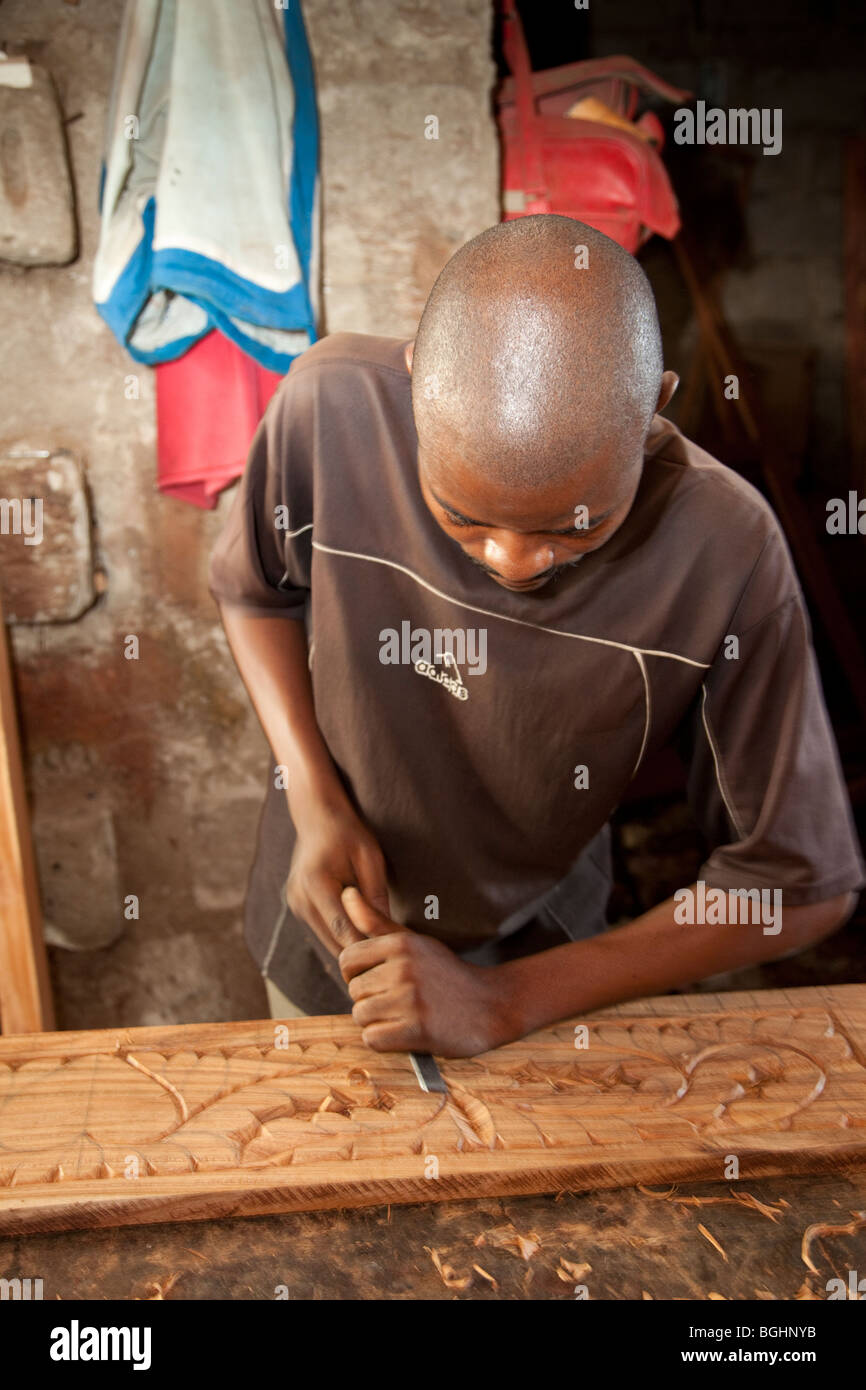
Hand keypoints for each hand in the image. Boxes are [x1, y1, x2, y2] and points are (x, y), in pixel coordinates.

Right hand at [285, 799, 389, 956]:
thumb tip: (388, 929)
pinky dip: (343, 938)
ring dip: (352, 948)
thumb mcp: (369, 857)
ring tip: (382, 951)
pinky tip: (365, 936)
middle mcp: (300, 898)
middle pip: (334, 942)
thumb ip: (376, 892)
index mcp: (315, 883)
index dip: (369, 946)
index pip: (343, 929)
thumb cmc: (347, 832)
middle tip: (392, 961)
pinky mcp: (298, 907)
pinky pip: (324, 932)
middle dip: (363, 953)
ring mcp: (296, 905)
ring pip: (328, 942)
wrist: (316, 817)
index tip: (393, 955)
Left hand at [337, 887, 511, 1057]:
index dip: (358, 973)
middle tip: (400, 999)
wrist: (491, 1005)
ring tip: (404, 1015)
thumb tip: (346, 892)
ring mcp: (410, 999)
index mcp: (400, 944)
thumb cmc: (445, 973)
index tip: (379, 979)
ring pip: (361, 1015)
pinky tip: (406, 1032)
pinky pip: (372, 1038)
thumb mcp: (413, 941)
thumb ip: (375, 920)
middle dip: (371, 998)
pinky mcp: (417, 1029)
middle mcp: (404, 968)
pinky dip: (385, 1040)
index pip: (347, 960)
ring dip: (377, 1021)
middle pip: (354, 990)